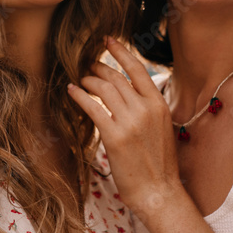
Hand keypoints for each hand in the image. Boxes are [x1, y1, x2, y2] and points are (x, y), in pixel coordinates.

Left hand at [67, 38, 180, 215]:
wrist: (160, 192)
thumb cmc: (159, 164)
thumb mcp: (161, 129)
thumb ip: (148, 109)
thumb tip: (131, 94)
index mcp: (159, 105)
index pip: (137, 69)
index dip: (120, 52)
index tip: (108, 40)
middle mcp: (145, 109)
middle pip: (116, 77)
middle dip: (98, 67)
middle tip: (86, 64)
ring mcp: (130, 122)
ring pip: (104, 89)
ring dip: (88, 80)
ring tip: (80, 80)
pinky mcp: (114, 136)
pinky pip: (93, 107)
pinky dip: (80, 96)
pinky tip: (71, 92)